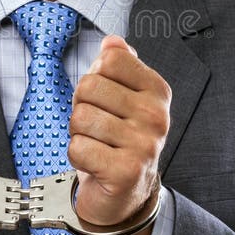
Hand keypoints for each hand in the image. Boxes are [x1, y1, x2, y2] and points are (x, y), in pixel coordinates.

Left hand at [69, 35, 169, 233]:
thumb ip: (119, 65)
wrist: (126, 193)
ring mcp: (144, 144)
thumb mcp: (123, 97)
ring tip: (97, 145)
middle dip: (81, 106)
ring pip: (80, 117)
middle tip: (97, 127)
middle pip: (89, 86)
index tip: (104, 100)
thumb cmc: (119, 139)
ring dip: (78, 133)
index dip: (94, 78)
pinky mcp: (125, 171)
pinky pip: (78, 148)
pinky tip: (95, 163)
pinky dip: (77, 156)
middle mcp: (156, 115)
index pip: (109, 60)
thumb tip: (112, 41)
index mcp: (157, 90)